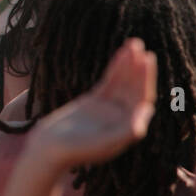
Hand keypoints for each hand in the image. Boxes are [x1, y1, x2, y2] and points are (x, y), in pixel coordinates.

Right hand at [25, 38, 155, 170]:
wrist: (48, 150)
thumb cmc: (73, 151)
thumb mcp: (101, 143)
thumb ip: (124, 131)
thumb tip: (146, 112)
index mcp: (128, 127)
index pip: (141, 99)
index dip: (145, 79)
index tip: (147, 61)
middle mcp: (122, 117)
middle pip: (134, 88)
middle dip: (138, 68)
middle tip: (142, 48)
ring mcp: (108, 108)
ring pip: (122, 82)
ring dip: (129, 64)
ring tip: (134, 44)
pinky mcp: (94, 101)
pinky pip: (108, 81)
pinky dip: (115, 67)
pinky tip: (120, 55)